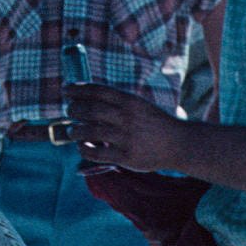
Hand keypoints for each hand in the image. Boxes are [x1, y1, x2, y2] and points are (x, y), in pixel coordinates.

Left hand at [66, 84, 185, 173]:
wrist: (178, 143)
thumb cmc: (155, 123)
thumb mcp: (140, 105)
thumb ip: (118, 103)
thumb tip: (87, 100)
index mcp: (130, 101)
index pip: (98, 91)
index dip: (79, 89)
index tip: (66, 90)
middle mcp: (127, 117)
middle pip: (91, 109)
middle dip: (74, 109)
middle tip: (69, 111)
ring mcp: (126, 137)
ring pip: (90, 131)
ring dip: (75, 130)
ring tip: (72, 131)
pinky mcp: (125, 156)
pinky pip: (96, 153)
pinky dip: (84, 148)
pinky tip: (82, 146)